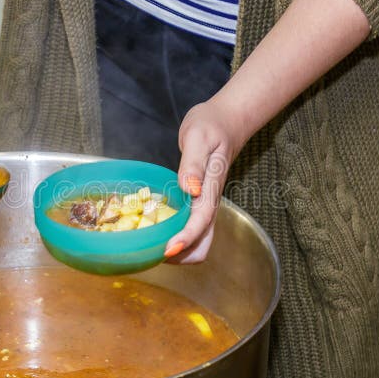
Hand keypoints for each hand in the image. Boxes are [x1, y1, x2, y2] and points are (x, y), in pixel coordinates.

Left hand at [164, 100, 245, 263]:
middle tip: (155, 252)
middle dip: (183, 255)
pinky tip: (158, 230)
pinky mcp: (200, 202)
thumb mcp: (198, 137)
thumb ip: (193, 163)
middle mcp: (210, 201)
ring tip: (152, 246)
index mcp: (210, 187)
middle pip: (204, 243)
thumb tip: (189, 189)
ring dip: (179, 251)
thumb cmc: (211, 126)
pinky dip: (177, 238)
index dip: (186, 238)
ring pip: (199, 241)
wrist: (226, 121)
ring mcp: (206, 204)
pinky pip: (191, 229)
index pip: (201, 221)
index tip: (168, 249)